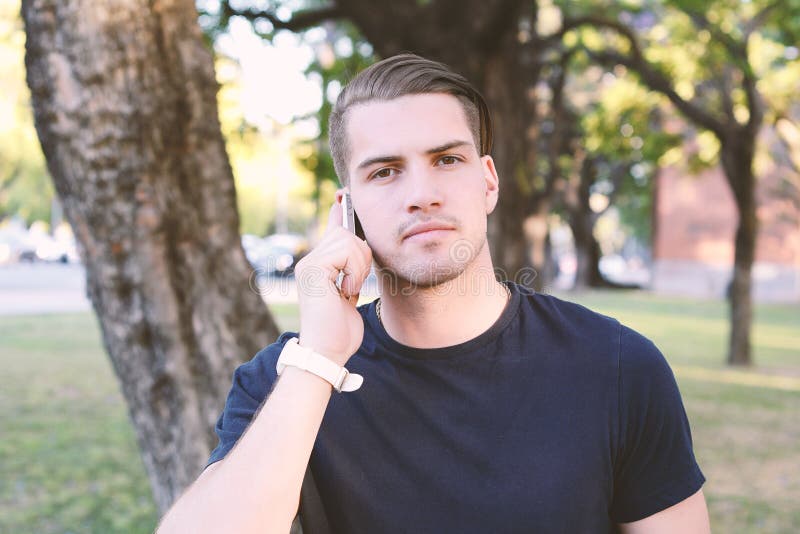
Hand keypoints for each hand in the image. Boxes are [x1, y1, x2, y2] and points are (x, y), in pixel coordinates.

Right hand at [294, 193, 372, 365]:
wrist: (328, 351)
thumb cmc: (340, 329)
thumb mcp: (350, 292)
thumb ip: (350, 268)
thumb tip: (356, 245)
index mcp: (317, 265)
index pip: (332, 230)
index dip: (340, 212)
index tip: (344, 194)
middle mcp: (309, 260)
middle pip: (347, 234)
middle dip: (361, 257)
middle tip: (352, 286)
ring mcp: (308, 264)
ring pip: (350, 242)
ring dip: (359, 267)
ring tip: (348, 291)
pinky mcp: (313, 269)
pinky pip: (347, 252)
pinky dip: (354, 272)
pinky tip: (345, 291)